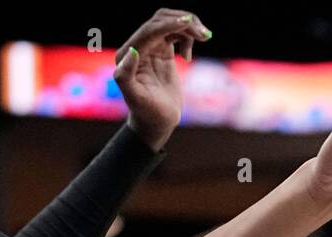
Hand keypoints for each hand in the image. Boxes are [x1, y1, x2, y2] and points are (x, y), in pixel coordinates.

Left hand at [113, 9, 211, 150]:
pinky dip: (188, 36)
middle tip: (203, 34)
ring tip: (205, 36)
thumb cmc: (147, 114)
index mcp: (127, 55)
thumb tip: (132, 52)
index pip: (150, 30)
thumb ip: (126, 75)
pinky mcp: (162, 50)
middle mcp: (137, 47)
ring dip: (189, 25)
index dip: (169, 25)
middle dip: (182, 22)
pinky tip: (188, 55)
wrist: (157, 122)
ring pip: (170, 22)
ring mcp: (150, 47)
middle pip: (161, 20)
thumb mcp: (136, 98)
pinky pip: (176, 32)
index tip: (189, 23)